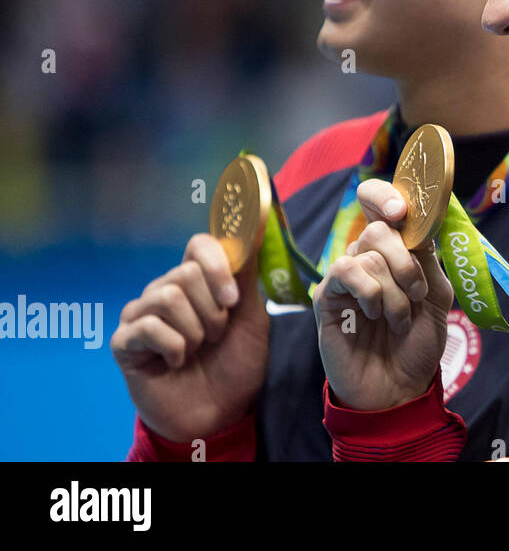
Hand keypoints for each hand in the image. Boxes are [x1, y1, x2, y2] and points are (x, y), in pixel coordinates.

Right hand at [111, 233, 268, 442]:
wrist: (220, 412)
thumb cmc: (236, 364)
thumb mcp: (252, 317)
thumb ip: (246, 275)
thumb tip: (252, 226)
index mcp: (198, 281)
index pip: (198, 244)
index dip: (217, 265)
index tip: (233, 298)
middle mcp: (165, 291)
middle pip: (184, 273)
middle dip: (212, 310)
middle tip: (216, 336)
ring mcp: (141, 315)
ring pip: (167, 297)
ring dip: (196, 330)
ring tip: (199, 350)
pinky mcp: (124, 342)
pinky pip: (148, 327)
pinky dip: (174, 347)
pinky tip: (177, 362)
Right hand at [314, 178, 453, 411]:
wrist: (398, 387)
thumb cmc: (418, 343)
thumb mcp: (437, 297)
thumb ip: (427, 257)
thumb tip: (419, 221)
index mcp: (395, 251)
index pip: (380, 203)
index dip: (386, 195)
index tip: (403, 212)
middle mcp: (368, 257)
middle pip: (378, 226)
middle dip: (405, 260)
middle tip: (418, 293)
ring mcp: (346, 277)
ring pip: (367, 251)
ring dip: (394, 290)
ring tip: (400, 319)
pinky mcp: (327, 296)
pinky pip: (345, 270)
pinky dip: (370, 292)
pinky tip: (375, 316)